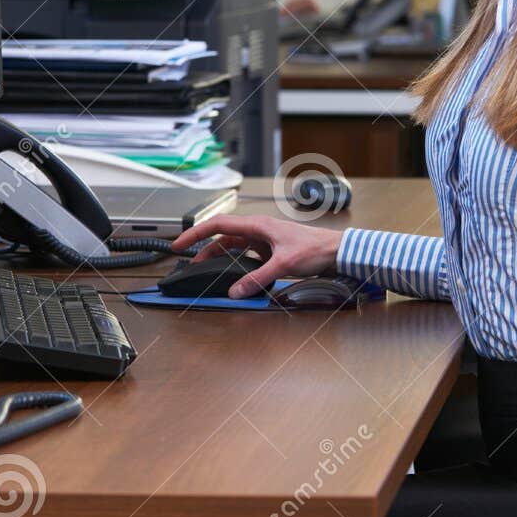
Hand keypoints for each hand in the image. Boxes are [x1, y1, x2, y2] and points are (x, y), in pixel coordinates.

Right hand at [170, 213, 340, 297]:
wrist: (337, 251)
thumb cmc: (316, 248)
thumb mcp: (284, 265)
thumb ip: (258, 279)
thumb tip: (236, 291)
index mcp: (258, 225)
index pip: (218, 224)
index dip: (196, 233)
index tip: (180, 244)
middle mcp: (259, 230)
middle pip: (223, 236)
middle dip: (203, 249)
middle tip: (188, 262)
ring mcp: (265, 240)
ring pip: (234, 246)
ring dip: (219, 258)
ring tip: (206, 271)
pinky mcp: (271, 251)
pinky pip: (247, 256)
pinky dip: (236, 265)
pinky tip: (233, 276)